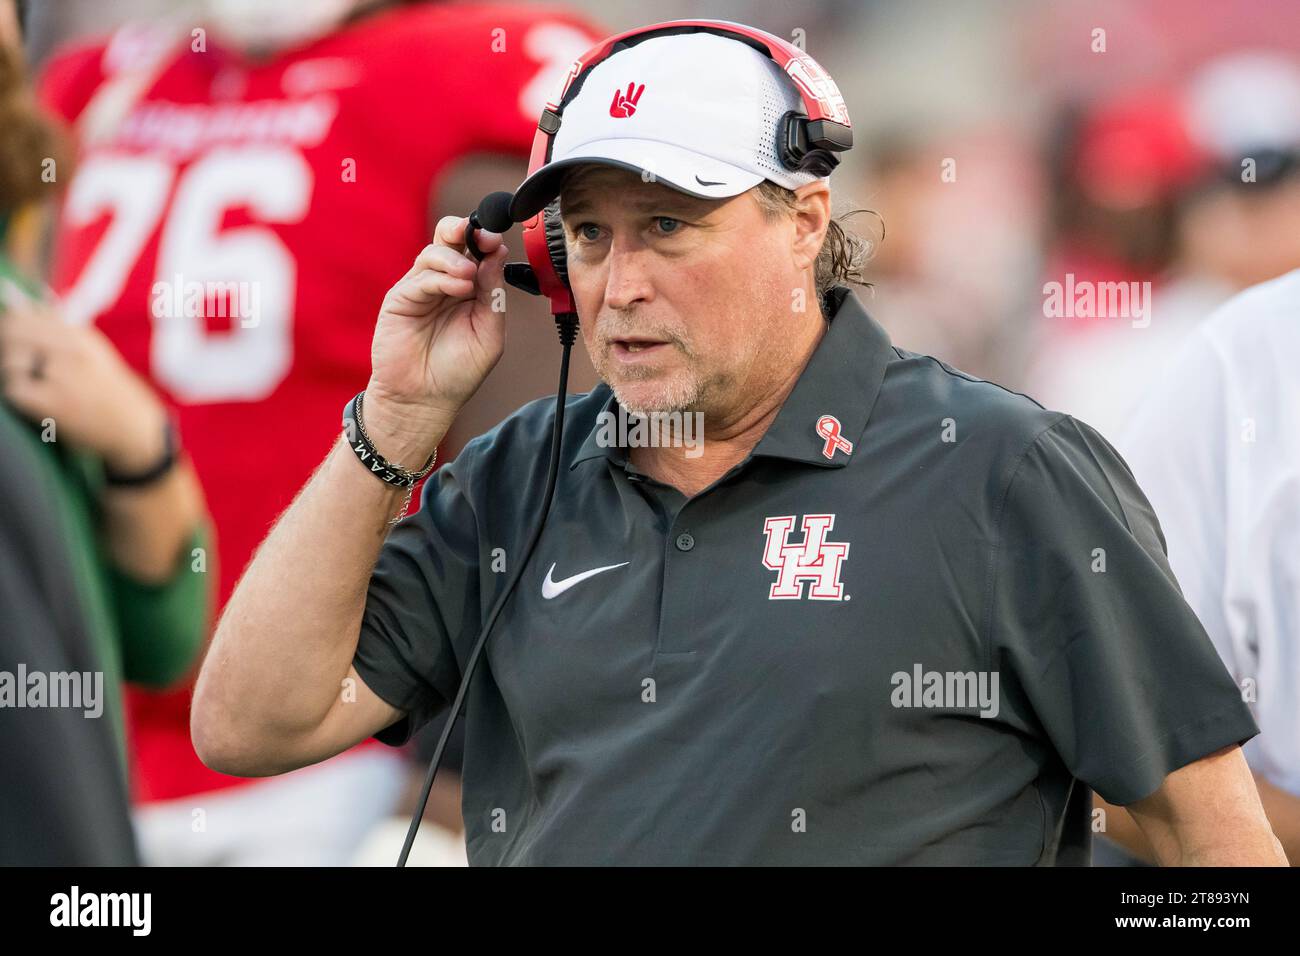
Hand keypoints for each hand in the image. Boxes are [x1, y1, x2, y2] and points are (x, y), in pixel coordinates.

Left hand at [0, 281, 167, 473]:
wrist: (134, 427)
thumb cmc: (109, 389)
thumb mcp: (94, 351)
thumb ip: (61, 328)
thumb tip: (22, 304)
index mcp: (80, 335)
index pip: (28, 314)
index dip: (15, 323)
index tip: (18, 336)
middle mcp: (71, 350)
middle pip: (12, 331)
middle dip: (8, 345)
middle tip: (22, 362)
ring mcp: (62, 376)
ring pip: (10, 360)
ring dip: (13, 371)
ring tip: (33, 382)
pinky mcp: (52, 402)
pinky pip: (14, 389)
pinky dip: (18, 395)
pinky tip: (36, 400)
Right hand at [364, 216, 508, 463]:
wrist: (424, 400)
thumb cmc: (457, 372)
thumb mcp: (489, 333)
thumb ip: (493, 294)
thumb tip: (497, 255)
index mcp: (469, 289)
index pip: (476, 252)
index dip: (486, 240)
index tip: (496, 239)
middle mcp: (444, 284)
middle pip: (448, 240)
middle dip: (462, 228)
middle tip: (477, 233)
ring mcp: (421, 290)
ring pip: (434, 253)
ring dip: (454, 259)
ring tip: (468, 277)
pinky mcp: (400, 299)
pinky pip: (419, 278)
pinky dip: (440, 278)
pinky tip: (458, 288)